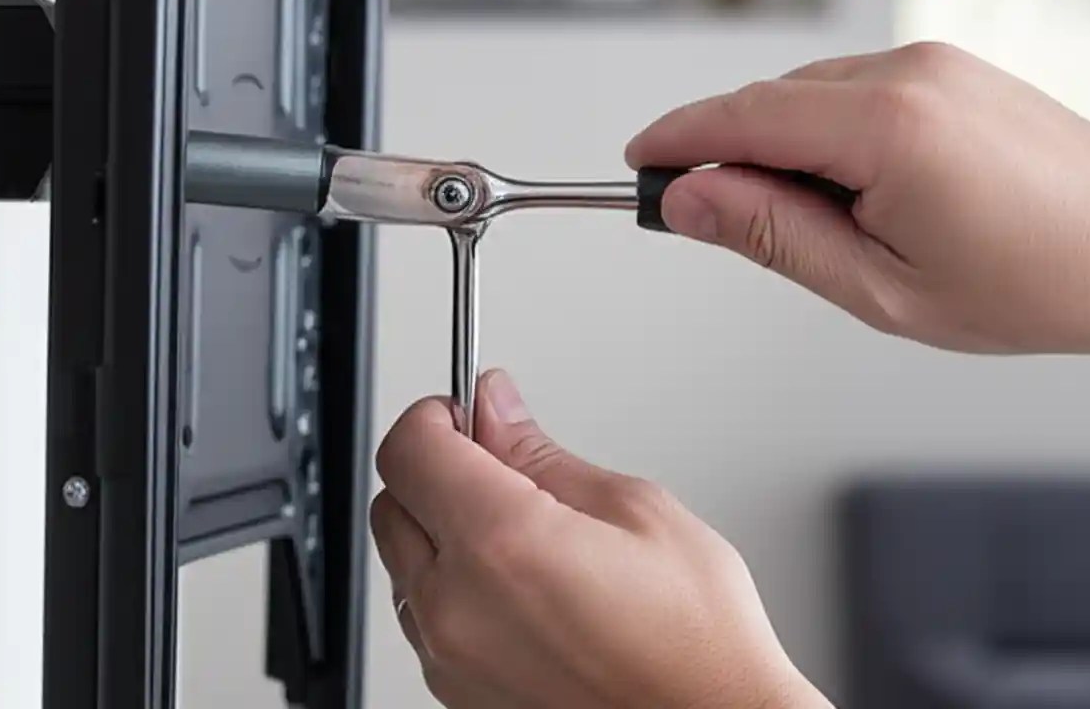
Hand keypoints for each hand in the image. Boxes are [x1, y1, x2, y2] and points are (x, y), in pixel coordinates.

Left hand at [372, 370, 829, 708]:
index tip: (468, 413)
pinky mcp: (456, 694)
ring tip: (527, 536)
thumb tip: (495, 409)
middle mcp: (455, 607)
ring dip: (443, 532)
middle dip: (436, 470)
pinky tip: (522, 586)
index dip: (437, 417)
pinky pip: (425, 618)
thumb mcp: (634, 510)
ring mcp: (449, 659)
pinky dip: (454, 587)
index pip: (408, 450)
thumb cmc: (697, 642)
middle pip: (392, 504)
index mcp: (499, 545)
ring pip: (404, 562)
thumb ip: (541, 454)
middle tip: (503, 466)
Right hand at [626, 42, 1089, 355]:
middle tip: (709, 222)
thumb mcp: (879, 288)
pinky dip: (821, 134)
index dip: (676, 140)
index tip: (637, 166)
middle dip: (724, 154)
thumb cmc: (1034, 282)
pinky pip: (851, 91)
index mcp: (887, 129)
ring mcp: (933, 65)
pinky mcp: (948, 71)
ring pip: (806, 95)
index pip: (740, 117)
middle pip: (767, 101)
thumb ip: (773, 235)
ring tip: (808, 228)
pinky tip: (844, 192)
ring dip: (776, 149)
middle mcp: (909, 77)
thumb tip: (692, 201)